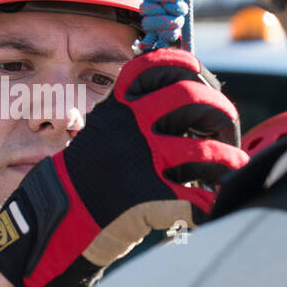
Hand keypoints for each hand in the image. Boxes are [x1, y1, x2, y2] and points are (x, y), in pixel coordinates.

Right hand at [0, 48, 247, 286]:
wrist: (54, 220)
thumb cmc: (81, 179)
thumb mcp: (100, 134)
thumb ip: (131, 117)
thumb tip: (175, 104)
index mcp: (118, 108)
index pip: (157, 66)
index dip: (185, 65)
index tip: (199, 75)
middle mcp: (132, 128)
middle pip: (194, 99)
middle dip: (222, 112)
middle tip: (226, 129)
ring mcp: (143, 162)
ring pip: (207, 152)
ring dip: (228, 161)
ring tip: (232, 169)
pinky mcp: (151, 199)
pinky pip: (197, 199)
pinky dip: (210, 204)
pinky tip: (210, 206)